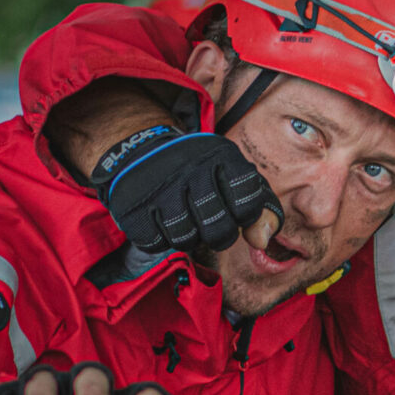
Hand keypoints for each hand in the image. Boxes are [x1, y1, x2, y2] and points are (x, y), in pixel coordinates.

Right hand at [96, 130, 282, 254]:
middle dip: (221, 236)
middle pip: (219, 231)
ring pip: (186, 239)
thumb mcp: (237, 179)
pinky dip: (162, 238)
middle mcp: (190, 168)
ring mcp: (159, 187)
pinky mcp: (133, 205)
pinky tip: (163, 219)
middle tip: (213, 224)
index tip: (237, 208)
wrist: (141, 152)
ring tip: (187, 218)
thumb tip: (261, 243)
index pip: (249, 206)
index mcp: (223, 157)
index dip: (246, 216)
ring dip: (190, 237)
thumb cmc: (202, 174)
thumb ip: (262, 210)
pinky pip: (156, 242)